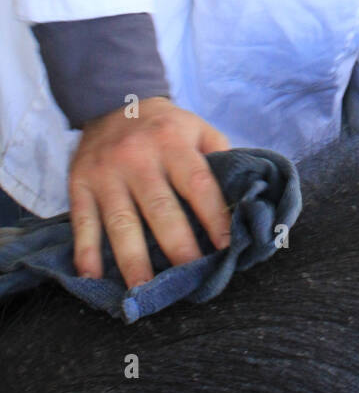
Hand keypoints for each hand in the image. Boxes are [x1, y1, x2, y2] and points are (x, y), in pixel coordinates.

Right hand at [68, 98, 231, 289]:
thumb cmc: (165, 126)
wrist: (113, 101)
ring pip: (120, 222)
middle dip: (177, 246)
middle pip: (159, 208)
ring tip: (144, 290)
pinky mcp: (80, 185)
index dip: (213, 216)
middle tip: (189, 277)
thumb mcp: (197, 127)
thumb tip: (244, 198)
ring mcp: (106, 173)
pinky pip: (83, 222)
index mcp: (173, 142)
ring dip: (132, 259)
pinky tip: (93, 277)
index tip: (226, 247)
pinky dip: (86, 252)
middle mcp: (138, 158)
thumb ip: (220, 157)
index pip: (197, 183)